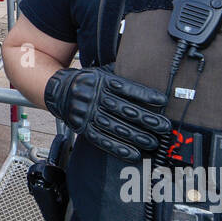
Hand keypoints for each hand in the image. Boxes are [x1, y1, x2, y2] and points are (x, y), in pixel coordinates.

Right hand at [44, 65, 170, 160]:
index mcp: (100, 81)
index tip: (162, 101)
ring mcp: (87, 114)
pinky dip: (118, 148)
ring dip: (136, 137)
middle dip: (146, 119)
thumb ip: (119, 71)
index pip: (126, 88)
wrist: (57, 90)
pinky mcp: (82, 128)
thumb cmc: (87, 81)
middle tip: (164, 126)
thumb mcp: (100, 71)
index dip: (145, 95)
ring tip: (153, 142)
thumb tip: (144, 66)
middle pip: (124, 110)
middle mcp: (94, 97)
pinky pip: (101, 140)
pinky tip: (133, 154)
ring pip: (115, 127)